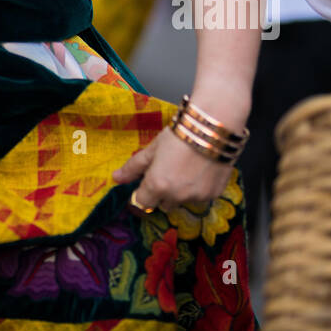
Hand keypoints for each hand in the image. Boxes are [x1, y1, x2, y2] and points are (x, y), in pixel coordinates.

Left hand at [111, 124, 236, 211]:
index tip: (147, 183)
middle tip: (168, 171)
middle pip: (163, 204)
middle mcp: (176, 196)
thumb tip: (116, 178)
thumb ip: (133, 167)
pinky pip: (200, 197)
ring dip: (181, 191)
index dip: (143, 192)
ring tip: (186, 168)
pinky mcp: (214, 195)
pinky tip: (201, 169)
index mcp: (157, 185)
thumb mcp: (153, 148)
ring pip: (182, 201)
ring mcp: (196, 197)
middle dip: (162, 192)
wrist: (214, 126)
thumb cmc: (180, 133)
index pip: (142, 203)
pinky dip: (198, 188)